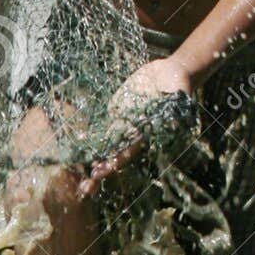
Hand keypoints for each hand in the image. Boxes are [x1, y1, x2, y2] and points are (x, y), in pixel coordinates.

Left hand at [83, 58, 192, 197]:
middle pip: (116, 152)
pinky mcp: (116, 111)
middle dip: (103, 167)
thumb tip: (174, 124)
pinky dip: (89, 135)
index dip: (118, 161)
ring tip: (77, 168)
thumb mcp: (179, 94)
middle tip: (87, 181)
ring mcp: (124, 122)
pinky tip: (75, 142)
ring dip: (93, 156)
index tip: (105, 171)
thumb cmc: (178, 84)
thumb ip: (175, 108)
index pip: (131, 150)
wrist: (169, 72)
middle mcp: (134, 131)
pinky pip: (101, 125)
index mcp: (148, 131)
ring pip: (106, 142)